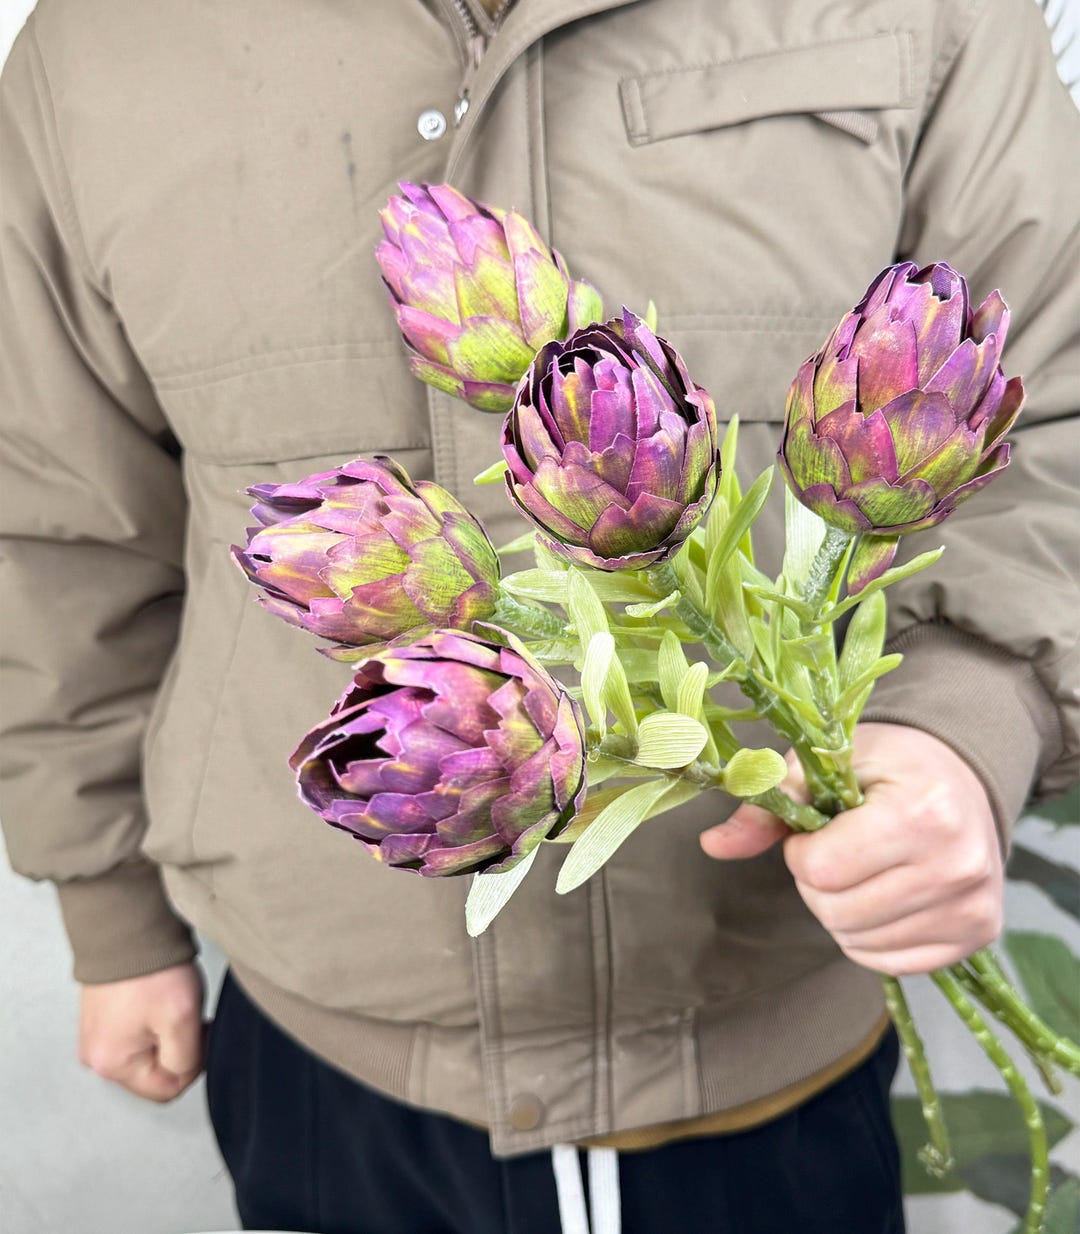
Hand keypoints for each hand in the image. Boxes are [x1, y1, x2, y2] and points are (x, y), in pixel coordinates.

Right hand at [78, 962, 205, 1101]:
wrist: (127, 928)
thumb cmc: (150, 969)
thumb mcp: (182, 1021)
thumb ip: (186, 1061)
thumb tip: (183, 1075)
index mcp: (112, 1064)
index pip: (167, 1090)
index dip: (193, 1063)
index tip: (197, 1031)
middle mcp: (97, 1056)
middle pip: (156, 1072)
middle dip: (177, 1046)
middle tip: (181, 1013)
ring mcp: (98, 1036)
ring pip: (150, 1050)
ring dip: (166, 1030)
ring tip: (166, 1001)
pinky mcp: (103, 1018)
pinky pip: (138, 1032)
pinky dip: (154, 1018)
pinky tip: (157, 996)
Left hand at [699, 723, 1003, 975]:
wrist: (960, 777)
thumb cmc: (884, 766)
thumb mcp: (821, 767)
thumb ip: (765, 808)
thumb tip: (711, 846)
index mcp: (920, 812)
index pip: (822, 869)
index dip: (800, 852)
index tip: (816, 830)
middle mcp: (957, 864)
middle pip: (836, 911)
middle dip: (816, 883)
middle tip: (836, 850)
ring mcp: (972, 905)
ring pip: (858, 942)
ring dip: (839, 911)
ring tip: (861, 868)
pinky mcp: (978, 934)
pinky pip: (890, 963)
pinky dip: (868, 936)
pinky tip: (880, 896)